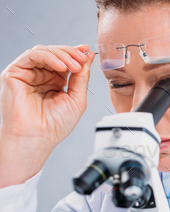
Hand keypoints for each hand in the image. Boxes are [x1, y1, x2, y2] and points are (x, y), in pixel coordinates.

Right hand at [0, 44, 94, 186]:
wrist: (37, 137)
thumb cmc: (54, 126)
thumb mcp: (77, 99)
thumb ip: (82, 77)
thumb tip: (88, 57)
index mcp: (55, 83)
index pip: (66, 61)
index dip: (77, 55)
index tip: (89, 52)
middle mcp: (41, 76)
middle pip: (56, 54)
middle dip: (72, 54)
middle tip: (83, 58)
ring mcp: (28, 74)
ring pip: (45, 51)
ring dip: (63, 55)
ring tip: (74, 65)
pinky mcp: (15, 73)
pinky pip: (32, 55)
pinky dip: (49, 56)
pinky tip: (61, 66)